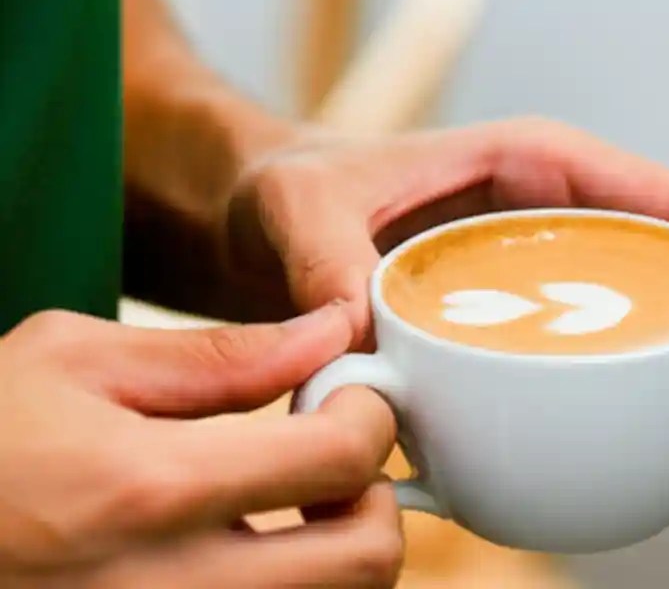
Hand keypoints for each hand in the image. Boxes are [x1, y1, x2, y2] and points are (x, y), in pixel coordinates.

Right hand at [0, 305, 401, 587]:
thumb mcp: (68, 364)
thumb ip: (217, 356)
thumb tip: (329, 331)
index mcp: (146, 490)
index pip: (342, 458)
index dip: (370, 414)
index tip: (344, 394)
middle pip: (367, 561)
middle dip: (374, 500)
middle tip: (331, 464)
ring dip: (337, 556)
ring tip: (284, 511)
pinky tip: (243, 554)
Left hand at [224, 118, 668, 481]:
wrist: (256, 220)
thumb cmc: (290, 188)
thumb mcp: (300, 210)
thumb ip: (326, 265)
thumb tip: (364, 353)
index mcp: (536, 164)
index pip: (668, 200)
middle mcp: (557, 217)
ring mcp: (545, 275)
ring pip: (649, 325)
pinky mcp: (520, 325)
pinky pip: (594, 360)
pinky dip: (628, 407)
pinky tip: (640, 459)